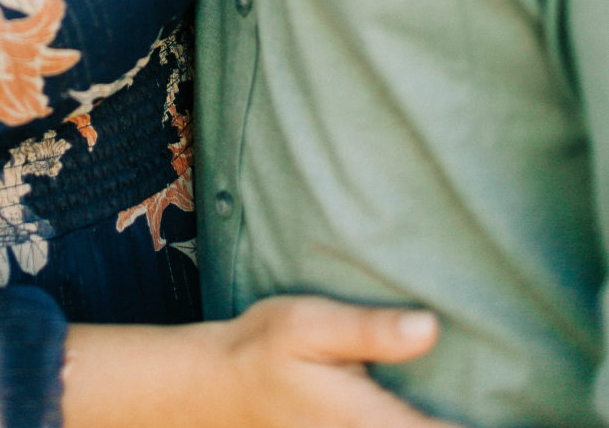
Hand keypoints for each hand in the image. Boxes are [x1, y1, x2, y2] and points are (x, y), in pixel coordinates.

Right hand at [64, 296, 459, 427]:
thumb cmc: (265, 348)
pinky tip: (437, 406)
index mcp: (372, 425)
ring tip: (479, 404)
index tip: (519, 405)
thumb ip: (370, 330)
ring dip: (442, 421)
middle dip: (465, 418)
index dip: (483, 425)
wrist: (222, 384)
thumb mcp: (311, 324)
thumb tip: (430, 327)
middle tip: (498, 397)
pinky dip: (424, 421)